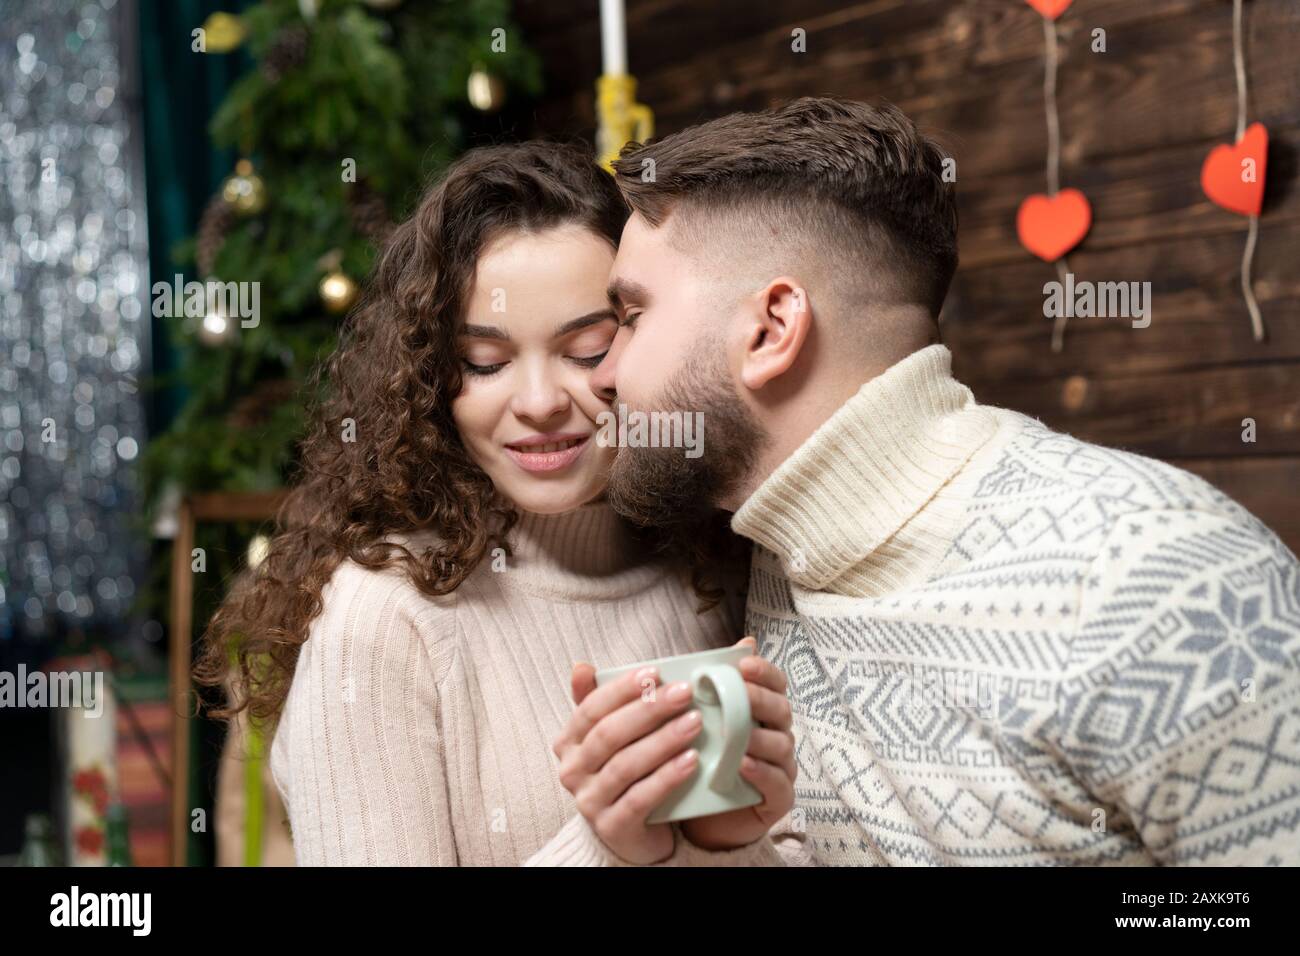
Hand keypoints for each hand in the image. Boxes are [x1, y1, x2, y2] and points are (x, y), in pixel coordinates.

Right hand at [552, 661, 704, 863]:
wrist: (633, 833)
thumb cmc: (627, 773)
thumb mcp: (613, 736)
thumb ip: (603, 701)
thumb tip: (581, 666)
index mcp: (568, 742)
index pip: (591, 708)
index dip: (622, 689)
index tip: (655, 672)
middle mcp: (572, 771)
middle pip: (609, 734)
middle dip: (648, 710)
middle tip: (685, 693)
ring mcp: (589, 802)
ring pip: (625, 765)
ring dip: (662, 741)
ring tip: (694, 723)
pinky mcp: (612, 827)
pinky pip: (640, 798)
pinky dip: (667, 777)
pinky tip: (692, 761)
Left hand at [678, 637, 795, 852]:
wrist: (702, 816)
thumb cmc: (706, 760)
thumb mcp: (705, 721)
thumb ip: (718, 687)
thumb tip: (739, 643)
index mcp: (763, 713)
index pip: (775, 684)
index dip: (764, 672)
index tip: (744, 665)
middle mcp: (778, 736)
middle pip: (781, 710)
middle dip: (760, 699)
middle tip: (740, 693)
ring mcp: (782, 767)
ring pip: (781, 745)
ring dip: (759, 737)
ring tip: (738, 735)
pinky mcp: (779, 798)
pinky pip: (778, 783)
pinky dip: (762, 772)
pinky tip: (743, 764)